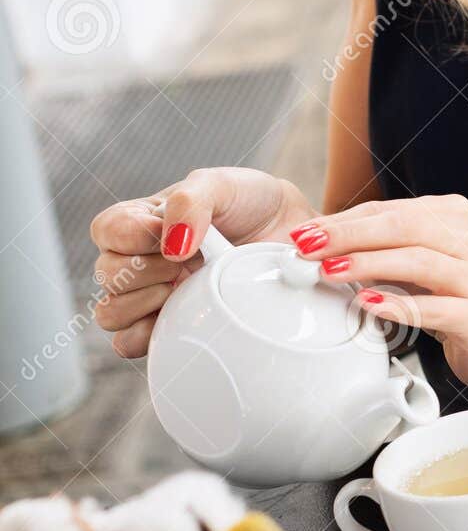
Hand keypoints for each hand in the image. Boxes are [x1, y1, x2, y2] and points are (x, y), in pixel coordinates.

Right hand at [90, 168, 316, 358]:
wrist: (298, 240)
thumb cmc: (253, 205)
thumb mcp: (222, 185)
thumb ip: (190, 201)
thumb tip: (171, 245)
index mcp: (144, 220)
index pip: (106, 229)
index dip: (130, 234)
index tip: (169, 234)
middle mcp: (141, 259)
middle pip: (106, 274)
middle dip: (146, 269)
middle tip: (187, 262)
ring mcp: (154, 297)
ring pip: (110, 313)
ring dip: (144, 302)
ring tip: (187, 286)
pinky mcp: (171, 328)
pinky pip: (130, 345)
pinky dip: (146, 337)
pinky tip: (179, 322)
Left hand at [288, 194, 467, 389]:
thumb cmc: (452, 298)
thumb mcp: (419, 264)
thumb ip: (382, 248)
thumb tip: (319, 245)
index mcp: (452, 217)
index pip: (390, 212)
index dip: (344, 220)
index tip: (304, 233)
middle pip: (403, 227)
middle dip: (349, 235)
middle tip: (308, 246)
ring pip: (418, 261)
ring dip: (369, 265)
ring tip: (331, 271)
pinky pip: (435, 308)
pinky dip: (400, 305)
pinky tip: (369, 305)